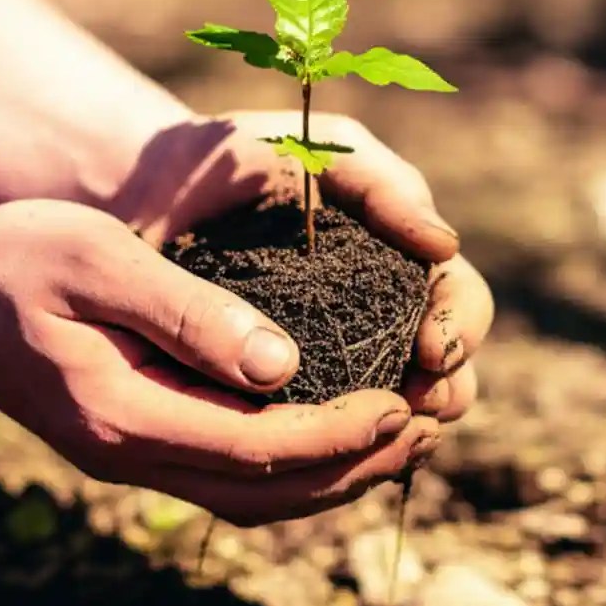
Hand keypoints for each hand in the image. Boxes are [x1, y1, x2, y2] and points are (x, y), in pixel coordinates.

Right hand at [0, 200, 438, 526]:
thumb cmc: (17, 260)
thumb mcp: (101, 262)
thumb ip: (189, 313)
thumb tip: (287, 366)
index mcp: (127, 416)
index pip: (261, 446)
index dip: (343, 432)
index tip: (405, 400)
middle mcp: (133, 455)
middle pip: (268, 491)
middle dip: (357, 466)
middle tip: (428, 425)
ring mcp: (131, 458)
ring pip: (252, 496)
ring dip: (332, 476)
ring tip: (401, 437)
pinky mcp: (134, 442)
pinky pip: (228, 475)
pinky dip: (291, 466)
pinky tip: (331, 433)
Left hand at [111, 111, 493, 424]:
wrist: (143, 192)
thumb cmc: (236, 159)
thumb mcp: (314, 151)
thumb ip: (382, 184)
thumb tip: (444, 246)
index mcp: (400, 258)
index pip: (459, 299)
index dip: (461, 328)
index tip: (432, 350)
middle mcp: (379, 314)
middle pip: (443, 369)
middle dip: (441, 393)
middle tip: (413, 407)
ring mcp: (333, 358)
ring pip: (387, 411)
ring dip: (395, 430)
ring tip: (375, 435)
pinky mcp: (278, 393)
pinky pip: (318, 431)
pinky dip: (329, 447)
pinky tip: (314, 454)